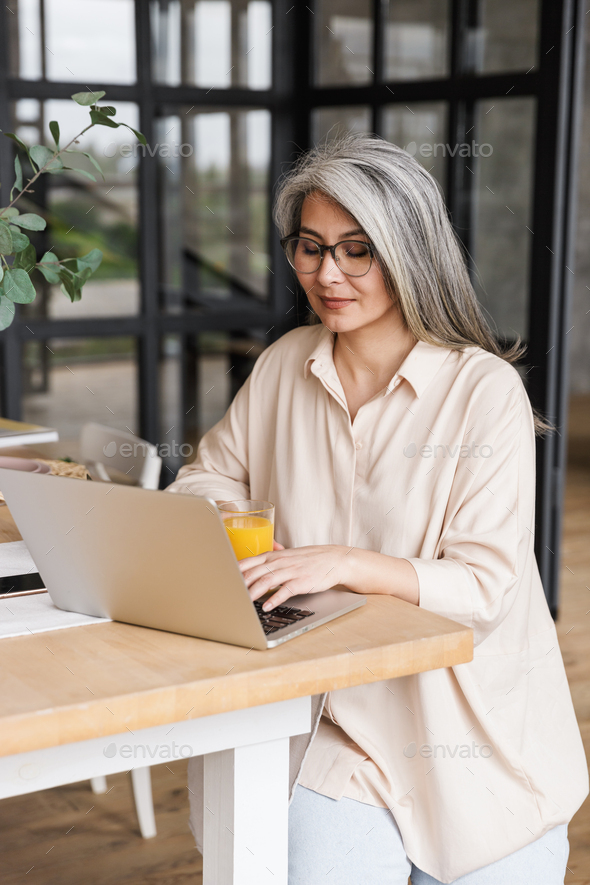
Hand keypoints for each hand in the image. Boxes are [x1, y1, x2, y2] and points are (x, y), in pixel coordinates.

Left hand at [238, 544, 353, 611]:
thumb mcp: (288, 555)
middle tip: (228, 595)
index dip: (234, 571)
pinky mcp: (302, 581)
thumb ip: (271, 557)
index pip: (248, 562)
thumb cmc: (309, 559)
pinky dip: (274, 598)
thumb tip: (252, 562)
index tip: (222, 581)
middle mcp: (280, 561)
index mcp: (274, 555)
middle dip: (239, 584)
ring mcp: (291, 571)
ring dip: (253, 591)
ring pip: (267, 580)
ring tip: (243, 602)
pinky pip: (285, 590)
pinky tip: (267, 606)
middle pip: (254, 571)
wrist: (335, 559)